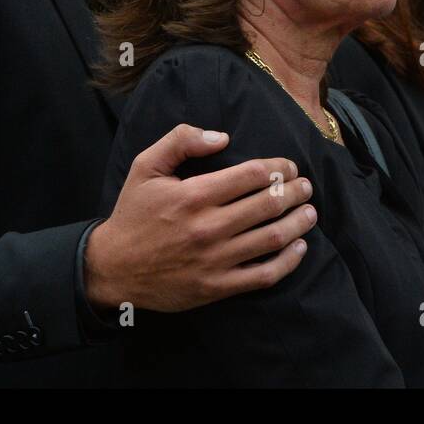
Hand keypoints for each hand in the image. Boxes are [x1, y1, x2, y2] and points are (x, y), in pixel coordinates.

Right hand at [84, 124, 316, 312]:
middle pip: (268, 205)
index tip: (288, 166)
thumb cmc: (133, 213)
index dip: (278, 167)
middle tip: (305, 186)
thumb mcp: (146, 166)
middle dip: (295, 191)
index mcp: (194, 195)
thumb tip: (222, 136)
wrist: (113, 268)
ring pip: (272, 238)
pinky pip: (263, 276)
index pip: (252, 175)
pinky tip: (299, 247)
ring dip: (298, 222)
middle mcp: (208, 227)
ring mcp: (215, 260)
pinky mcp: (217, 286)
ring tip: (310, 211)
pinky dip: (288, 261)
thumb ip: (181, 140)